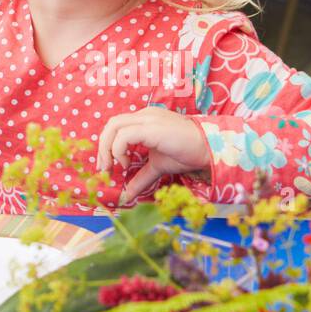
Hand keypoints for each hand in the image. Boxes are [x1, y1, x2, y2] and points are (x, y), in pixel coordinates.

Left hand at [96, 109, 210, 202]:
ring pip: (114, 126)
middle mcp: (144, 115)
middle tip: (105, 169)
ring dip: (107, 148)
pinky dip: (118, 150)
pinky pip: (124, 135)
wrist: (207, 149)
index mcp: (145, 120)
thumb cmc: (186, 153)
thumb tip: (128, 196)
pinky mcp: (150, 128)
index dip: (108, 146)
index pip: (117, 126)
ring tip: (115, 166)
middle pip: (112, 124)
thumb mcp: (158, 167)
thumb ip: (141, 178)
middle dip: (102, 147)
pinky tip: (126, 163)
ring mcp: (147, 119)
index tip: (110, 167)